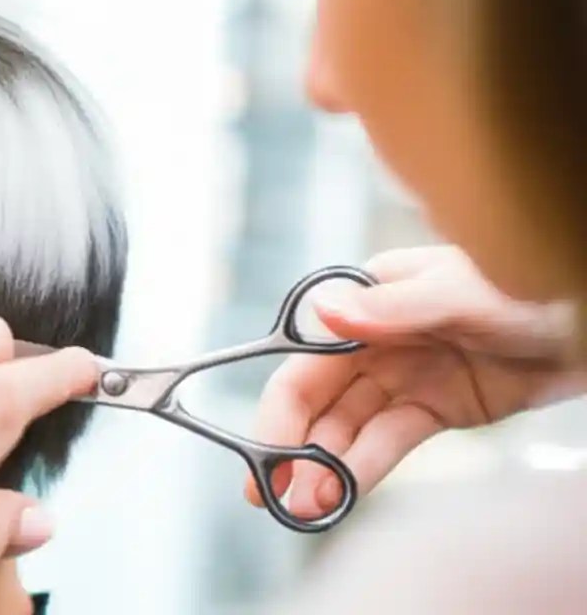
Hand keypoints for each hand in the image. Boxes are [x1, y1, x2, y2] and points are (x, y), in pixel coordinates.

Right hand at [248, 246, 582, 517]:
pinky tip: (339, 497)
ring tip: (305, 509)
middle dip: (292, 448)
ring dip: (323, 468)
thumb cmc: (530, 285)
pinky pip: (389, 442)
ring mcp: (404, 375)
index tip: (264, 452)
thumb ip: (393, 308)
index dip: (280, 409)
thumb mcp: (462, 294)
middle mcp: (374, 338)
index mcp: (368, 298)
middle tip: (270, 496)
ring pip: (350, 429)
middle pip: (319, 401)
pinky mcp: (434, 408)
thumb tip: (324, 312)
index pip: (307, 360)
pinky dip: (362, 469)